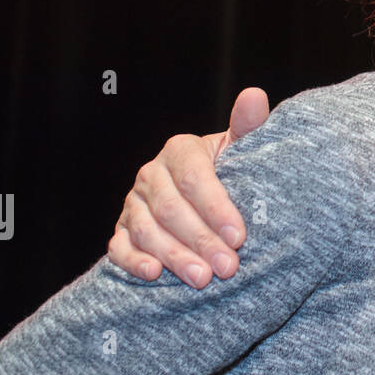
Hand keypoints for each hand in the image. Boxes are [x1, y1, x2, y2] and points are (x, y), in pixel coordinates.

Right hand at [107, 88, 268, 287]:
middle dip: (201, 240)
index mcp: (179, 150)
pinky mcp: (122, 230)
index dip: (216, 208)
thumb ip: (248, 125)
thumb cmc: (231, 170)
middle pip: (172, 209)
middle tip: (228, 267)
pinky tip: (153, 275)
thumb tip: (255, 95)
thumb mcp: (241, 148)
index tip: (240, 236)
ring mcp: (133, 203)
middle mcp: (151, 174)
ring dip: (174, 257)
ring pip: (147, 231)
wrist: (208, 194)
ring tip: (202, 279)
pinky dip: (133, 261)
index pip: (195, 178)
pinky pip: (119, 247)